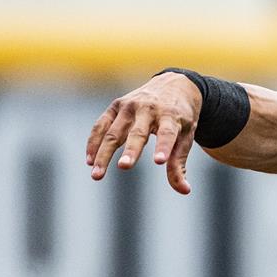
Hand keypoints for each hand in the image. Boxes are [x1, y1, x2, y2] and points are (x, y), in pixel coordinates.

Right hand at [87, 72, 203, 193]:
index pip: (168, 134)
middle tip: (124, 167)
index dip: (164, 147)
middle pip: (138, 133)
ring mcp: (130, 106)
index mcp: (171, 116)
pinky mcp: (116, 106)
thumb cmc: (180, 118)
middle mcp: (150, 109)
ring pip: (114, 132)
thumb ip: (179, 163)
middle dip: (131, 151)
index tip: (160, 161)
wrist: (173, 85)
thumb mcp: (186, 136)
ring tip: (96, 175)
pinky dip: (94, 142)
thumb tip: (184, 191)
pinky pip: (101, 125)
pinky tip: (90, 161)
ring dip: (103, 153)